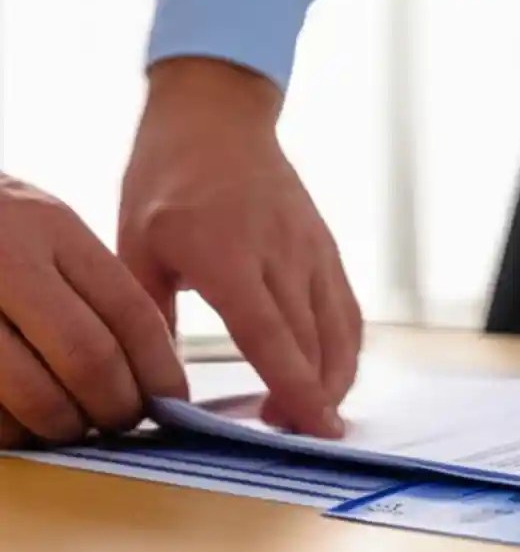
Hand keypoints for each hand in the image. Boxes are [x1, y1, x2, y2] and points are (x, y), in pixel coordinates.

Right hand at [0, 176, 186, 447]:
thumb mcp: (40, 229)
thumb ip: (90, 286)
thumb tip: (152, 373)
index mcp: (51, 228)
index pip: (129, 311)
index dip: (159, 369)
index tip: (172, 401)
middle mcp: (4, 260)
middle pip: (87, 356)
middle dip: (115, 405)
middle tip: (120, 421)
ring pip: (31, 391)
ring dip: (62, 425)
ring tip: (70, 427)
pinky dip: (9, 430)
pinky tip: (18, 425)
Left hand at [119, 58, 361, 438]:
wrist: (218, 117)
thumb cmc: (167, 179)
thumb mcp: (137, 242)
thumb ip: (152, 313)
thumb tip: (159, 380)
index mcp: (226, 253)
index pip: (270, 334)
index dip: (294, 386)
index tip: (313, 429)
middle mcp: (281, 253)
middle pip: (313, 342)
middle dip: (313, 397)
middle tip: (291, 433)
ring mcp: (312, 250)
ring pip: (341, 331)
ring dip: (334, 380)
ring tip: (310, 412)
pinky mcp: (328, 249)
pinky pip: (349, 311)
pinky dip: (346, 351)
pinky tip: (330, 375)